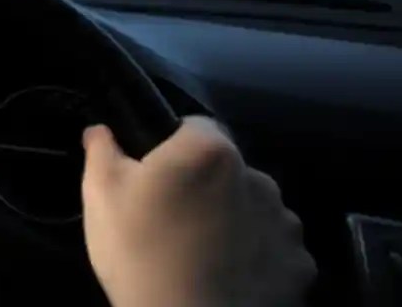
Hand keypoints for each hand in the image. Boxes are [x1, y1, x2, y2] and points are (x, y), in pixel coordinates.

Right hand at [82, 116, 314, 306]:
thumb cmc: (140, 255)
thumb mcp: (101, 196)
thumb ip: (102, 150)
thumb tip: (101, 129)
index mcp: (209, 151)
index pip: (195, 126)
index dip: (172, 147)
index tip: (155, 178)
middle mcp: (258, 178)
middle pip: (227, 169)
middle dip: (207, 186)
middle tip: (173, 220)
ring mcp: (285, 224)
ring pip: (254, 208)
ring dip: (235, 220)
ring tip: (203, 254)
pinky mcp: (300, 265)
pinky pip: (274, 249)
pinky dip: (257, 258)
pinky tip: (229, 276)